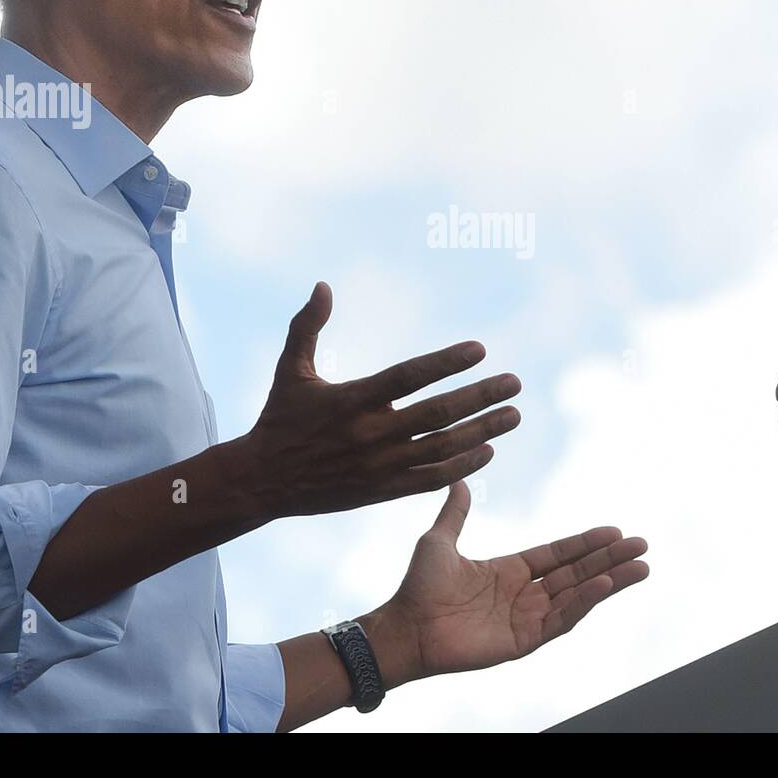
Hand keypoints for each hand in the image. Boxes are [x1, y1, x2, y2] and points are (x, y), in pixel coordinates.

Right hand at [244, 282, 521, 520]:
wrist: (261, 483)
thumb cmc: (279, 418)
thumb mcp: (289, 369)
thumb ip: (308, 326)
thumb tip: (323, 285)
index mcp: (351, 399)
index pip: (409, 376)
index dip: (446, 362)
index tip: (480, 349)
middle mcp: (370, 434)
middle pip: (438, 413)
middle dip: (481, 397)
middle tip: (515, 383)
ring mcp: (379, 466)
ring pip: (442, 448)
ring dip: (483, 431)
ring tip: (514, 415)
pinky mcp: (382, 491)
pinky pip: (431, 479)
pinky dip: (463, 467)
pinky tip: (488, 451)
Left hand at [377, 481, 649, 681]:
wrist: (404, 626)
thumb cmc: (417, 587)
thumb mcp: (439, 540)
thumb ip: (455, 513)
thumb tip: (459, 480)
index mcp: (509, 571)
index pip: (558, 555)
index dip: (586, 543)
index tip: (615, 530)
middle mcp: (522, 594)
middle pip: (577, 573)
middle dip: (610, 559)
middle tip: (641, 546)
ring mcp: (525, 619)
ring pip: (577, 596)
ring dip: (609, 580)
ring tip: (639, 566)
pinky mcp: (522, 641)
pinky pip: (560, 619)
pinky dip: (584, 602)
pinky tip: (604, 584)